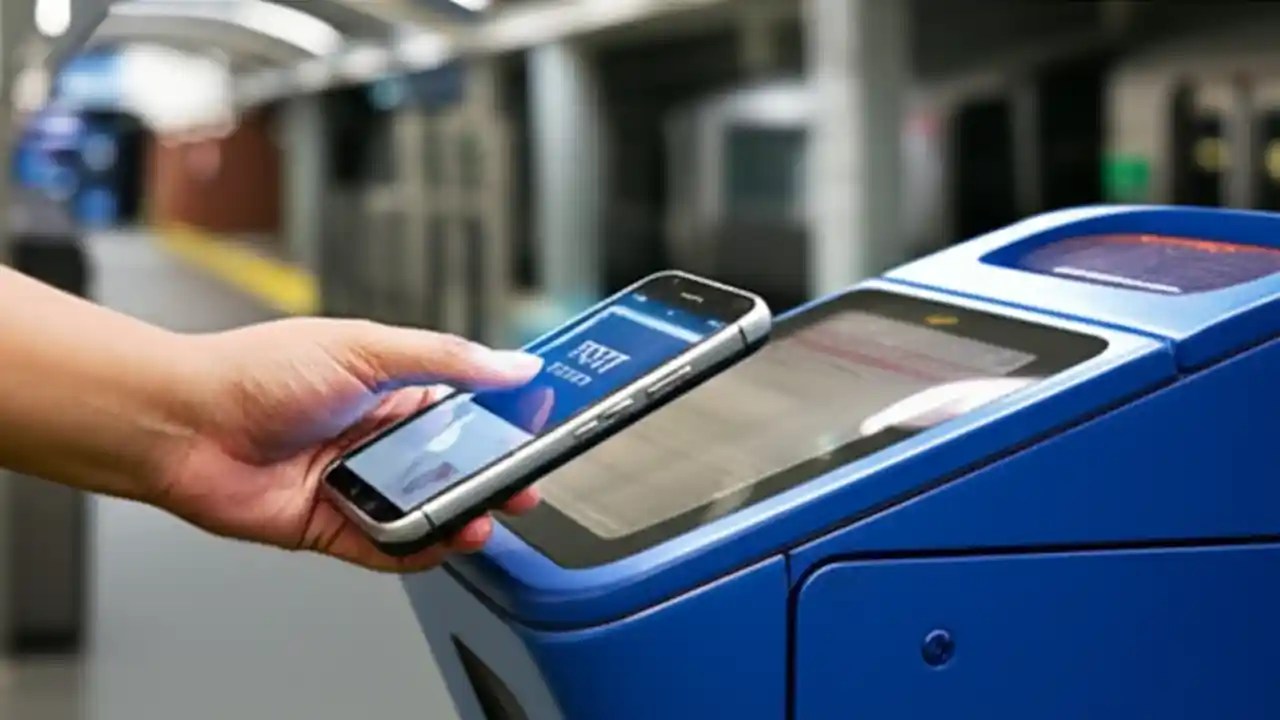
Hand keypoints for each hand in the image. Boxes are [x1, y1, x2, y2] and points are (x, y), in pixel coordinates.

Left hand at [152, 317, 543, 572]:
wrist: (184, 423)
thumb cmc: (257, 372)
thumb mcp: (364, 348)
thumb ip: (443, 359)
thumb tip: (511, 363)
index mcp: (390, 389)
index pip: (465, 407)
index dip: (502, 421)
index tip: (538, 430)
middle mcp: (376, 438)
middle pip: (452, 465)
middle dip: (492, 479)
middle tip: (523, 488)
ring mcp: (356, 484)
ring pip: (425, 510)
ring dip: (458, 517)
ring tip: (482, 518)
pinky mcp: (331, 526)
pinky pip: (386, 546)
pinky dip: (416, 550)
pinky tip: (439, 544)